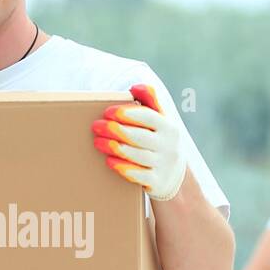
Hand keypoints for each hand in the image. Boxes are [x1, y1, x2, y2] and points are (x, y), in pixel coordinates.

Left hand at [92, 84, 186, 201]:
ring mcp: (164, 165)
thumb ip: (150, 102)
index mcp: (169, 127)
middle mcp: (169, 146)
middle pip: (139, 136)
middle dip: (116, 130)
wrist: (174, 177)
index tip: (108, 112)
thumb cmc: (159, 142)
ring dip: (114, 148)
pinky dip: (122, 167)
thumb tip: (136, 86)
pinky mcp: (157, 182)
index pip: (149, 116)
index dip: (128, 113)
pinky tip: (109, 161)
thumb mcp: (160, 122)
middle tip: (96, 126)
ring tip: (97, 142)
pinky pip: (138, 175)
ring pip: (137, 155)